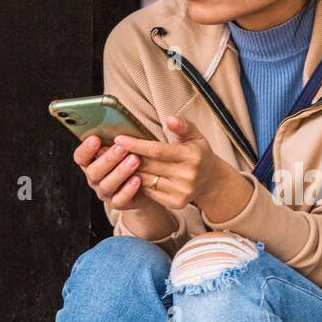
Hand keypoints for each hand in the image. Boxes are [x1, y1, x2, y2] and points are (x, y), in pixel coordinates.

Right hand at [73, 133, 171, 226]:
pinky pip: (120, 199)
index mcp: (91, 162)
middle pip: (94, 171)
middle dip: (108, 158)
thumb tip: (122, 127)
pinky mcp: (117, 203)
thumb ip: (119, 140)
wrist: (145, 184)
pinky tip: (138, 180)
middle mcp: (94, 178)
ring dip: (120, 172)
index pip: (80, 157)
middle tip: (122, 148)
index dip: (86, 149)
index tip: (95, 138)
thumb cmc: (131, 159)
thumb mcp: (125, 148)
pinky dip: (128, 190)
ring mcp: (104, 192)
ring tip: (134, 160)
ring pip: (107, 184)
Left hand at [112, 113, 239, 214]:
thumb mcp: (195, 135)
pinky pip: (149, 191)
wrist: (211, 180)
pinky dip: (138, 183)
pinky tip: (130, 174)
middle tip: (110, 149)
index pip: (157, 150)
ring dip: (129, 170)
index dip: (136, 144)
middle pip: (148, 165)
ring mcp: (181, 192)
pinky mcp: (176, 203)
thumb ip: (183, 125)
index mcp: (191, 156)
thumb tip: (170, 118)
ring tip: (116, 161)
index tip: (119, 139)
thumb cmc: (198, 153)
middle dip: (128, 156)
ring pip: (146, 180)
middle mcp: (187, 176)